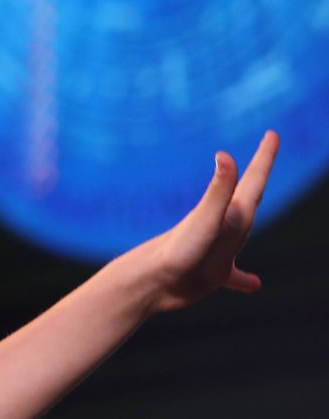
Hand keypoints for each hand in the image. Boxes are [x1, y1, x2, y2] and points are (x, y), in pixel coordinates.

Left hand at [140, 129, 279, 313]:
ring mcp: (218, 250)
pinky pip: (233, 276)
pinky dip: (243, 278)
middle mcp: (225, 228)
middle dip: (259, 176)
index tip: (272, 133)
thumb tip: (224, 155)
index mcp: (229, 214)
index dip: (265, 157)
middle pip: (249, 197)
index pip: (253, 180)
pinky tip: (254, 285)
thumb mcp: (205, 220)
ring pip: (240, 234)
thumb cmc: (177, 252)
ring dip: (248, 225)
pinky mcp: (211, 274)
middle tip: (267, 154)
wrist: (147, 285)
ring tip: (252, 220)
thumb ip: (218, 191)